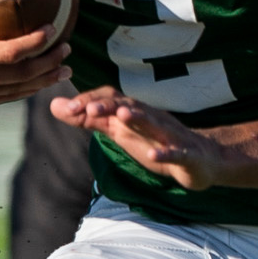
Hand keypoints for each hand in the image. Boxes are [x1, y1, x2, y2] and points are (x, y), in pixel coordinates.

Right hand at [0, 0, 71, 111]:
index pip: (11, 52)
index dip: (37, 43)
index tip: (54, 29)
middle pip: (23, 75)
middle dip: (50, 62)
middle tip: (68, 49)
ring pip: (18, 91)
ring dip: (44, 80)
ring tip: (64, 68)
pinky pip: (5, 99)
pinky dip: (25, 90)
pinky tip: (38, 81)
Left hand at [53, 86, 220, 190]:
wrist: (203, 159)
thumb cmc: (156, 142)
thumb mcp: (119, 131)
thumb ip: (89, 120)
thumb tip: (54, 105)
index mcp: (134, 113)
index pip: (110, 99)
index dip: (90, 102)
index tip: (67, 108)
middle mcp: (152, 119)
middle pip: (129, 106)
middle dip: (108, 106)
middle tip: (87, 108)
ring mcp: (171, 136)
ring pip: (154, 123)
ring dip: (138, 118)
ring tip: (122, 115)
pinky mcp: (186, 155)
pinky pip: (176, 152)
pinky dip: (165, 152)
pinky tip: (153, 153)